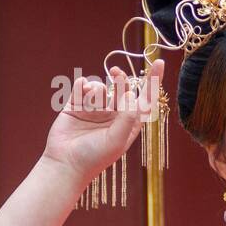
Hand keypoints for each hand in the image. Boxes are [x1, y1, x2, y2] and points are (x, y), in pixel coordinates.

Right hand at [43, 58, 164, 183]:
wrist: (65, 163)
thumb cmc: (95, 157)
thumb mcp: (117, 140)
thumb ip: (127, 118)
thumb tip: (133, 95)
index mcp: (129, 123)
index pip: (145, 99)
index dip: (153, 81)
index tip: (160, 62)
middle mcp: (114, 114)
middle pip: (123, 89)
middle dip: (121, 80)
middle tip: (117, 73)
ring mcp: (95, 109)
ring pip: (101, 87)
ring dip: (98, 90)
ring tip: (91, 103)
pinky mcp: (76, 105)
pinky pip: (82, 86)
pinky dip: (83, 85)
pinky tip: (82, 91)